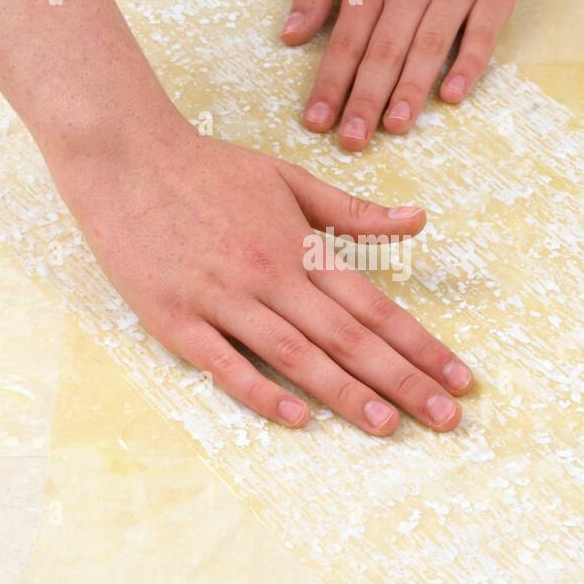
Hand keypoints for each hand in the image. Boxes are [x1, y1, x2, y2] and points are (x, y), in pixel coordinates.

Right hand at [51, 123, 472, 434]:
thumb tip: (419, 219)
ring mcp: (222, 299)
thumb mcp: (288, 179)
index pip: (374, 306)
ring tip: (388, 427)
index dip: (421, 346)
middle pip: (347, 338)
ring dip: (344, 393)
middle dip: (402, 381)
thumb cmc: (208, 169)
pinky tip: (296, 418)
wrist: (124, 157)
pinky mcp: (175, 319)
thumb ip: (352, 211)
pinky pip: (223, 363)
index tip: (460, 379)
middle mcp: (268, 275)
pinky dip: (259, 391)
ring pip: (295, 354)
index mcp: (299, 246)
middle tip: (446, 419)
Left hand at [282, 0, 519, 148]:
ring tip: (393, 128)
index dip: (330, 83)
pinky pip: (480, 34)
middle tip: (351, 141)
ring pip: (429, 46)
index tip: (316, 122)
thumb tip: (290, 37)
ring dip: (410, 90)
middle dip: (365, 99)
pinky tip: (451, 97)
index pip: (347, 39)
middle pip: (384, 50)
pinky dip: (467, 65)